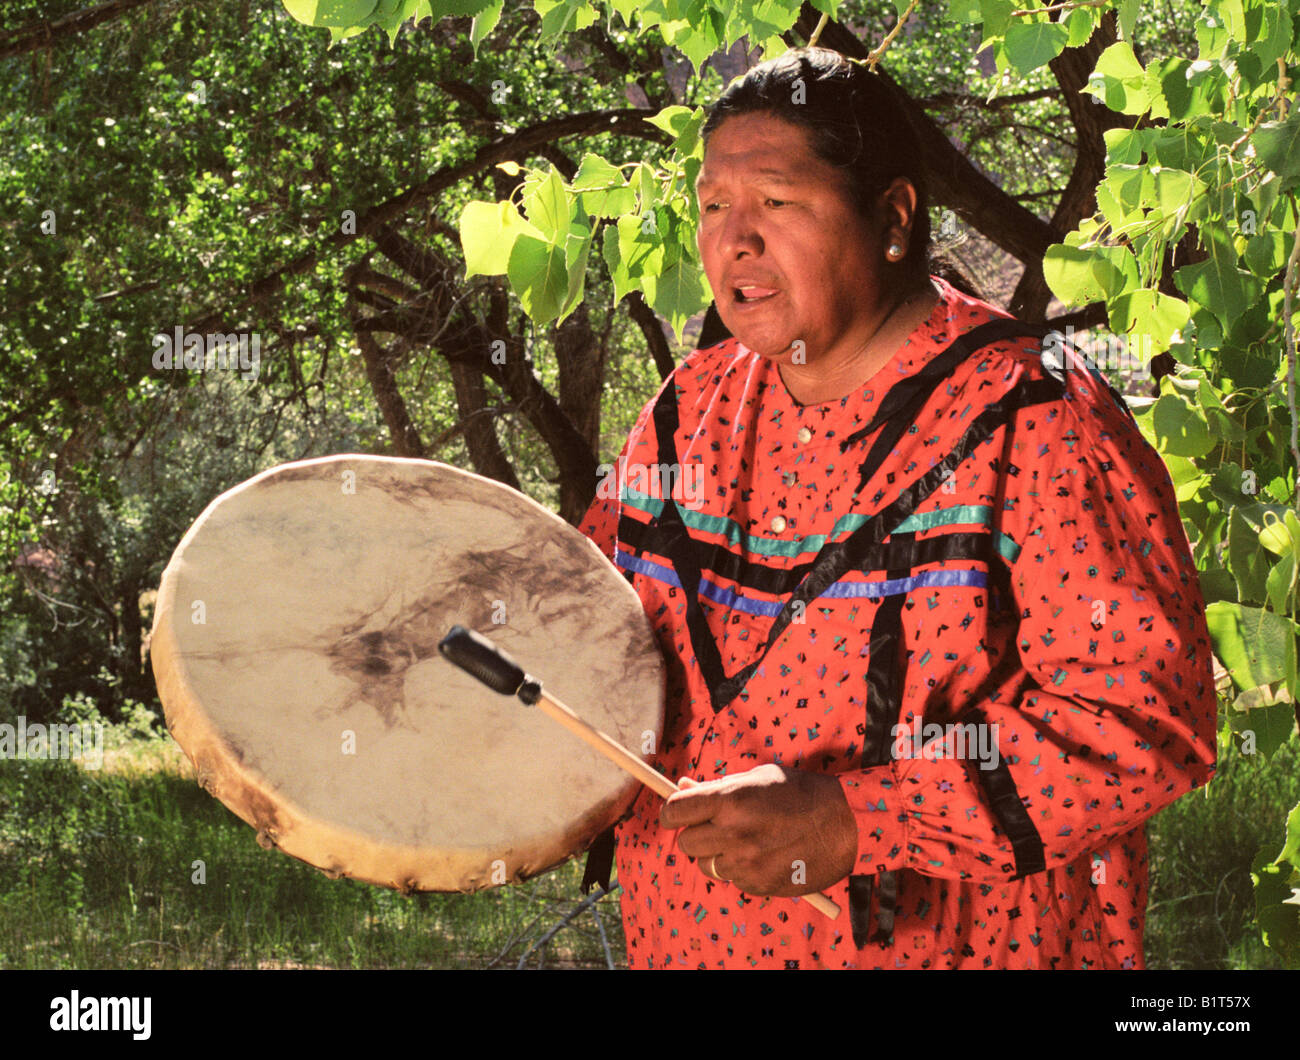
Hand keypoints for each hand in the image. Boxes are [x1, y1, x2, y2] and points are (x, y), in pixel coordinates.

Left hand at [659, 764, 857, 896]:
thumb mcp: (757, 778)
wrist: (844, 823)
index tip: (678, 814)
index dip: (672, 813)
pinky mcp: (759, 884)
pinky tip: (765, 854)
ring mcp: (746, 863)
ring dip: (718, 854)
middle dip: (697, 834)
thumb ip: (718, 787)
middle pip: (686, 844)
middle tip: (717, 826)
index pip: (673, 813)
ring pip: (707, 866)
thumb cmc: (800, 793)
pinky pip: (734, 879)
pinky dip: (742, 870)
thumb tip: (681, 789)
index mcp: (729, 800)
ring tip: (746, 840)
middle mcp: (733, 834)